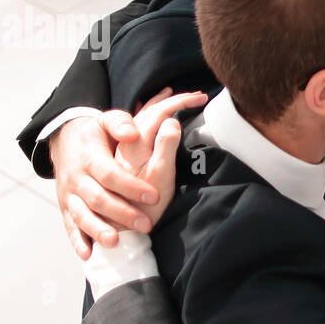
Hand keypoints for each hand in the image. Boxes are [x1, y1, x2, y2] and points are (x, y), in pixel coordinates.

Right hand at [48, 89, 205, 258]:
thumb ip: (120, 123)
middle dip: (121, 213)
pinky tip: (88, 254)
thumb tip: (132, 134)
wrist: (64, 142)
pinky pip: (69, 225)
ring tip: (115, 242)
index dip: (130, 186)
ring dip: (97, 230)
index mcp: (89, 157)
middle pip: (97, 198)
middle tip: (146, 225)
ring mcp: (70, 195)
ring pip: (82, 215)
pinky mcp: (66, 207)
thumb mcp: (106, 121)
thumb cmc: (96, 135)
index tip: (153, 196)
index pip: (110, 174)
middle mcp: (77, 178)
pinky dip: (77, 240)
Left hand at [114, 87, 205, 227]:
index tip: (202, 98)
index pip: (160, 112)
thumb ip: (165, 146)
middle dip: (172, 100)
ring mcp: (125, 151)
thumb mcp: (161, 175)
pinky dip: (147, 118)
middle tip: (195, 96)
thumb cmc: (144, 205)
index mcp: (137, 142)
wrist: (123, 228)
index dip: (181, 101)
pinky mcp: (126, 160)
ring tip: (169, 97)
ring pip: (142, 119)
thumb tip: (172, 121)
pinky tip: (146, 120)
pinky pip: (137, 129)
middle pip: (150, 112)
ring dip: (159, 106)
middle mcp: (128, 143)